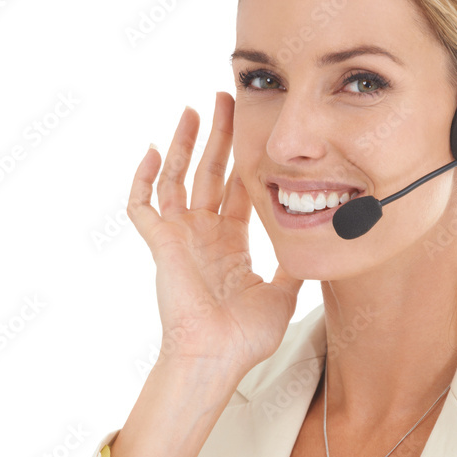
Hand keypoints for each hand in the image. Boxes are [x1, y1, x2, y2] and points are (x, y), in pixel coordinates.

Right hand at [130, 92, 303, 376]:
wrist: (215, 356)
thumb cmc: (245, 336)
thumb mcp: (283, 293)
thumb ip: (292, 264)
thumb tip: (314, 243)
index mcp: (229, 244)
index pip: (237, 189)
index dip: (244, 158)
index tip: (251, 128)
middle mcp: (202, 235)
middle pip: (209, 174)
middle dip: (218, 136)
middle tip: (224, 100)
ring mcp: (179, 238)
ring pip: (177, 179)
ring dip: (184, 145)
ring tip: (193, 110)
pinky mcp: (159, 244)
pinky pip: (142, 206)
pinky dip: (143, 178)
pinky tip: (152, 150)